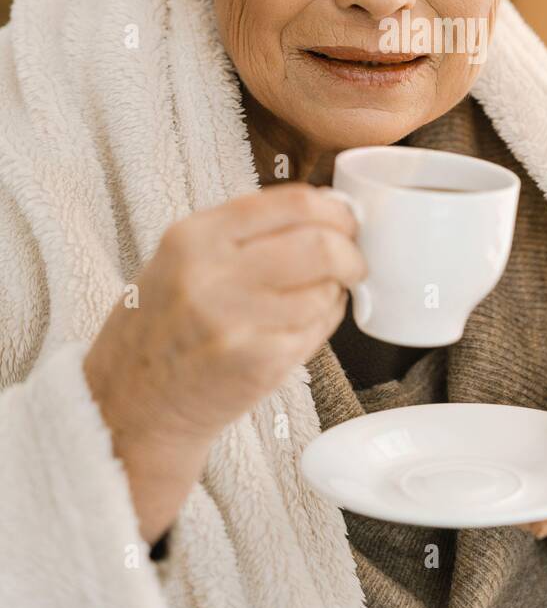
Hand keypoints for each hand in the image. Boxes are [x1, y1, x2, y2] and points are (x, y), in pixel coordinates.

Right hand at [83, 183, 365, 543]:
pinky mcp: (255, 364)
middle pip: (320, 244)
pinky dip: (319, 328)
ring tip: (309, 303)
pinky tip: (295, 332)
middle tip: (354, 263)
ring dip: (332, 294)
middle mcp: (211, 274)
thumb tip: (328, 211)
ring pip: (324, 291)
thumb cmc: (165, 326)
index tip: (348, 222)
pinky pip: (315, 332)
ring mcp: (233, 322)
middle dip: (351, 253)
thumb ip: (246, 232)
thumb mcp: (184, 259)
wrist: (130, 404)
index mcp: (195, 236)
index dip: (335, 211)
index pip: (293, 202)